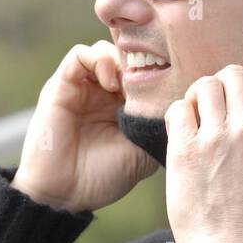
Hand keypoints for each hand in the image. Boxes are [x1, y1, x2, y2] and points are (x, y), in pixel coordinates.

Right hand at [11, 41, 158, 211]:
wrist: (64, 192)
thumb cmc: (102, 178)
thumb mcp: (143, 155)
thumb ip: (158, 128)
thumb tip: (181, 106)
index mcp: (124, 108)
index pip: (144, 74)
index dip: (157, 71)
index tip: (172, 80)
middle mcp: (104, 94)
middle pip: (126, 56)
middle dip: (140, 60)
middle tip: (151, 75)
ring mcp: (83, 88)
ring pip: (104, 50)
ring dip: (119, 60)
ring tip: (125, 85)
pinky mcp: (62, 85)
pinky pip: (79, 54)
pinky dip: (97, 60)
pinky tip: (110, 83)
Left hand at [164, 66, 242, 242]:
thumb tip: (241, 110)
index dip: (238, 99)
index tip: (228, 118)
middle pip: (231, 75)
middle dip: (217, 88)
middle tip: (207, 112)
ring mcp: (217, 138)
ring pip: (204, 86)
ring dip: (195, 100)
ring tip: (193, 124)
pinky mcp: (187, 150)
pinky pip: (178, 109)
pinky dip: (176, 118)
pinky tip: (179, 138)